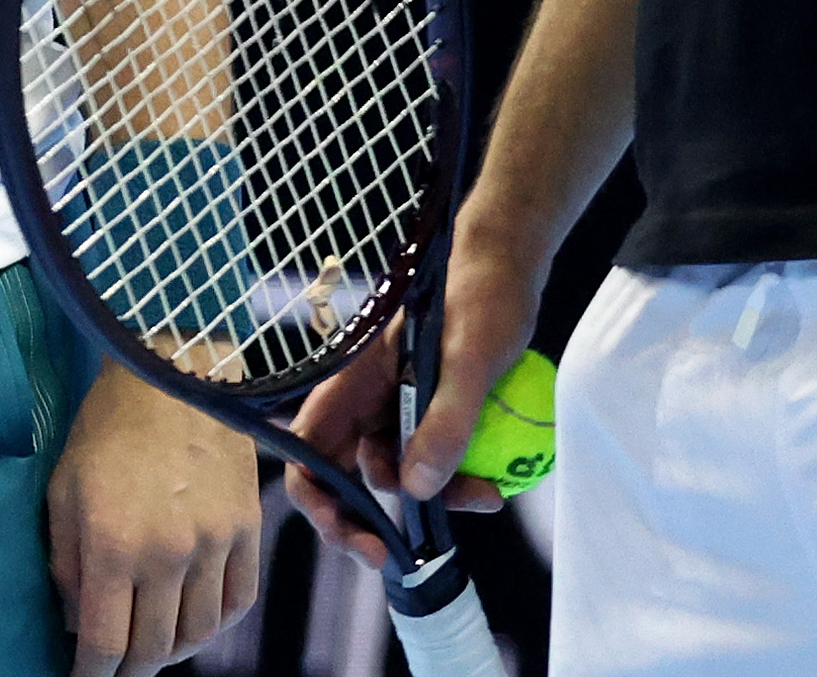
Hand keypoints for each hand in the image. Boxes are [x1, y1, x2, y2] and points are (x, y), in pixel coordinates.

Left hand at [49, 368, 265, 675]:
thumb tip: (79, 623)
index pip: (106, 645)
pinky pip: (238, 600)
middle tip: (117, 668)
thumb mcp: (64, 491)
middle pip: (155, 649)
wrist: (174, 370)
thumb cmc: (108, 427)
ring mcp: (214, 541)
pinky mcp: (247, 525)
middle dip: (130, 670)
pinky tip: (195, 619)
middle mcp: (169, 552)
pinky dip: (215, 623)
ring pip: (199, 633)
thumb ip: (67, 565)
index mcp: (115, 545)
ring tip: (154, 647)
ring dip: (173, 651)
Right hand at [279, 229, 544, 566]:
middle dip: (374, 518)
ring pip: (398, 472)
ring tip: (487, 497)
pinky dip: (455, 477)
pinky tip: (492, 482)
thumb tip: (415, 491)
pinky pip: (430, 456)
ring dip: (434, 498)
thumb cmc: (481, 294)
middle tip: (405, 555)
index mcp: (353, 382)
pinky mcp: (427, 408)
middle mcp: (366, 399)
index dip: (320, 503)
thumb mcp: (470, 358)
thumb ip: (445, 421)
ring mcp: (396, 405)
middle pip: (346, 476)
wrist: (509, 261)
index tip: (360, 538)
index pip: (307, 452)